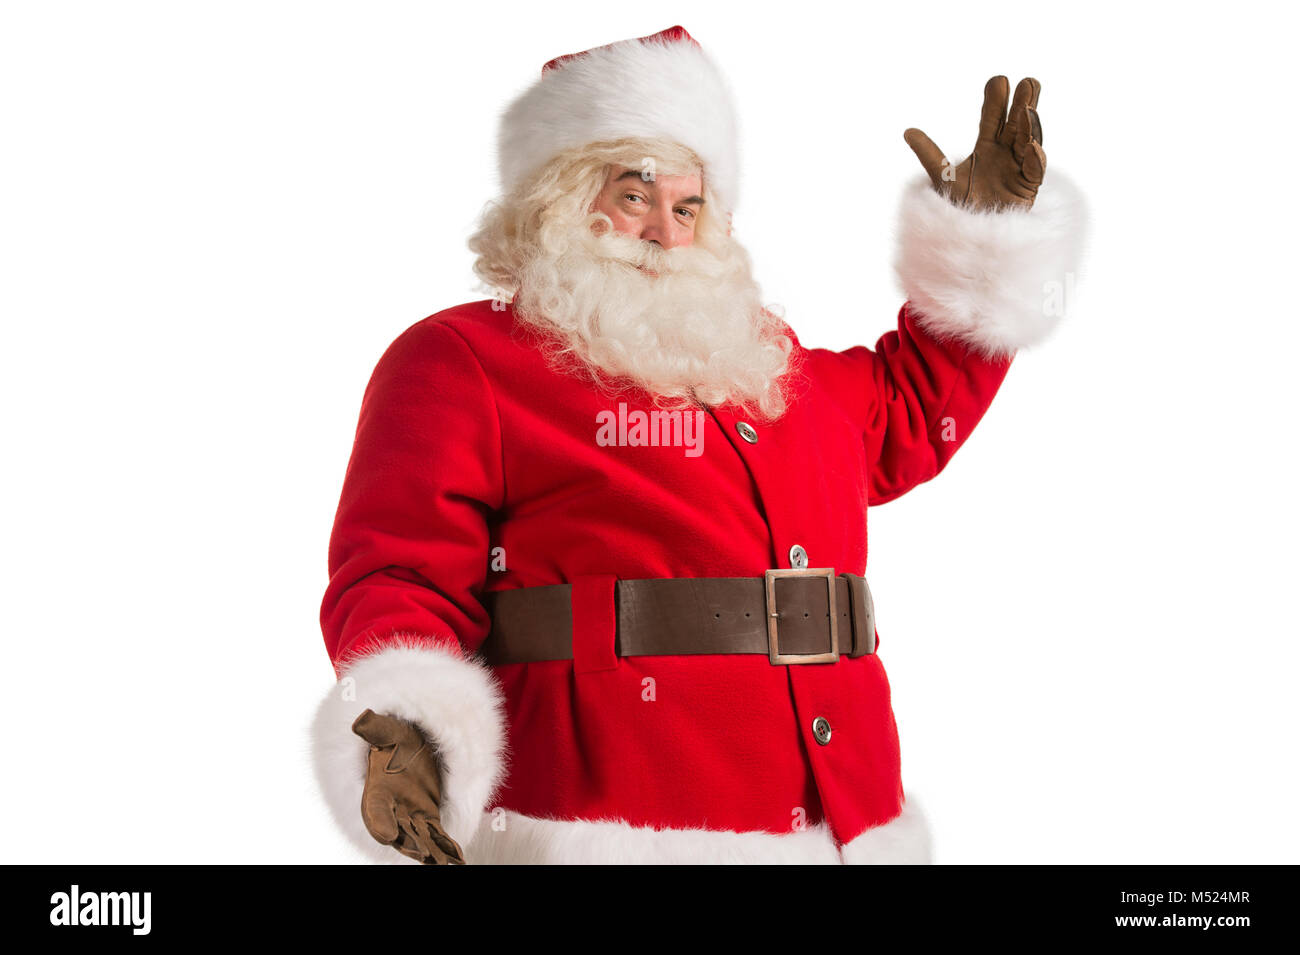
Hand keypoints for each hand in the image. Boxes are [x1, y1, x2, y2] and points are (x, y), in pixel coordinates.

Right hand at [351, 708, 465, 864]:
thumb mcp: (387, 730)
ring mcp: (409, 816)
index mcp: (375, 791)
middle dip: (411, 845)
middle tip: (424, 855)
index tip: (386, 836)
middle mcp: (390, 809)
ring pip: (419, 838)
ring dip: (431, 850)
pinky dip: (446, 847)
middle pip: (398, 832)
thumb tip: (361, 719)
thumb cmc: (393, 736)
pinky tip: (458, 859)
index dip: (379, 823)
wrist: (407, 742)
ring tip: (445, 862)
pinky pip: (436, 835)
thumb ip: (375, 729)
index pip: (373, 811)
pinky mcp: (427, 817)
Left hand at [904, 76, 1045, 210]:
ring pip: (1029, 142)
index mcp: (988, 147)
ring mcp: (1019, 169)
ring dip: (1031, 126)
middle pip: (1016, 124)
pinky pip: (1034, 172)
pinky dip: (1035, 159)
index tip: (998, 80)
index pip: (993, 119)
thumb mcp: (943, 176)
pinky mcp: (1027, 188)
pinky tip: (1031, 146)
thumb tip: (907, 131)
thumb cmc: (961, 205)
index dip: (996, 101)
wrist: (970, 235)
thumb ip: (929, 154)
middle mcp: (1006, 154)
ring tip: (1029, 109)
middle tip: (1026, 82)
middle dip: (1022, 104)